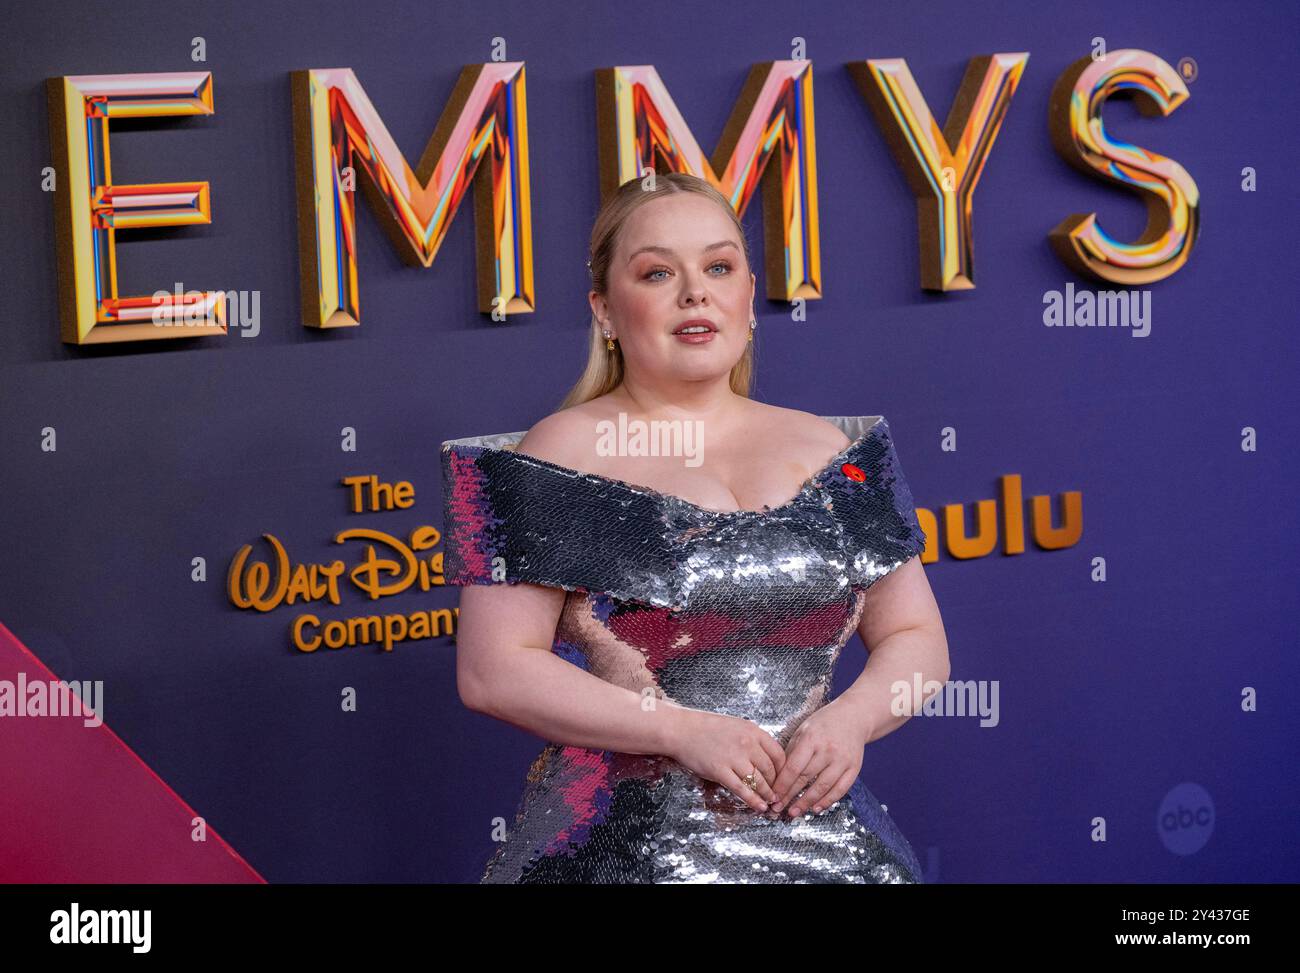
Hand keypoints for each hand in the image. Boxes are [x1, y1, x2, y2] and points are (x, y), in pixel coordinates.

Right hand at [663, 707, 786, 813]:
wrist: (682, 730)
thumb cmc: (707, 727)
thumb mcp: (736, 726)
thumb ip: (752, 739)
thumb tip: (766, 757)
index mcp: (753, 731)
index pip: (778, 754)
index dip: (783, 770)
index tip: (783, 779)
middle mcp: (747, 744)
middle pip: (770, 770)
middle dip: (775, 785)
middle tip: (777, 795)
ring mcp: (733, 757)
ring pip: (758, 781)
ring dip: (767, 795)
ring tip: (771, 803)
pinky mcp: (719, 771)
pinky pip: (741, 789)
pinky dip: (753, 800)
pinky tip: (759, 807)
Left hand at [770, 698, 868, 818]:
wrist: (854, 717)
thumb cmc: (824, 723)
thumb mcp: (803, 730)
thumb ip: (792, 751)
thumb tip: (778, 776)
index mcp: (811, 739)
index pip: (793, 767)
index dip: (782, 785)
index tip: (773, 796)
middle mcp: (828, 750)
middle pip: (806, 779)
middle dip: (790, 796)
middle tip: (778, 809)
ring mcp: (843, 760)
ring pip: (822, 787)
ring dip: (807, 803)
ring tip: (794, 812)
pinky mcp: (854, 768)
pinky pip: (840, 789)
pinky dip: (827, 801)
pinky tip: (816, 808)